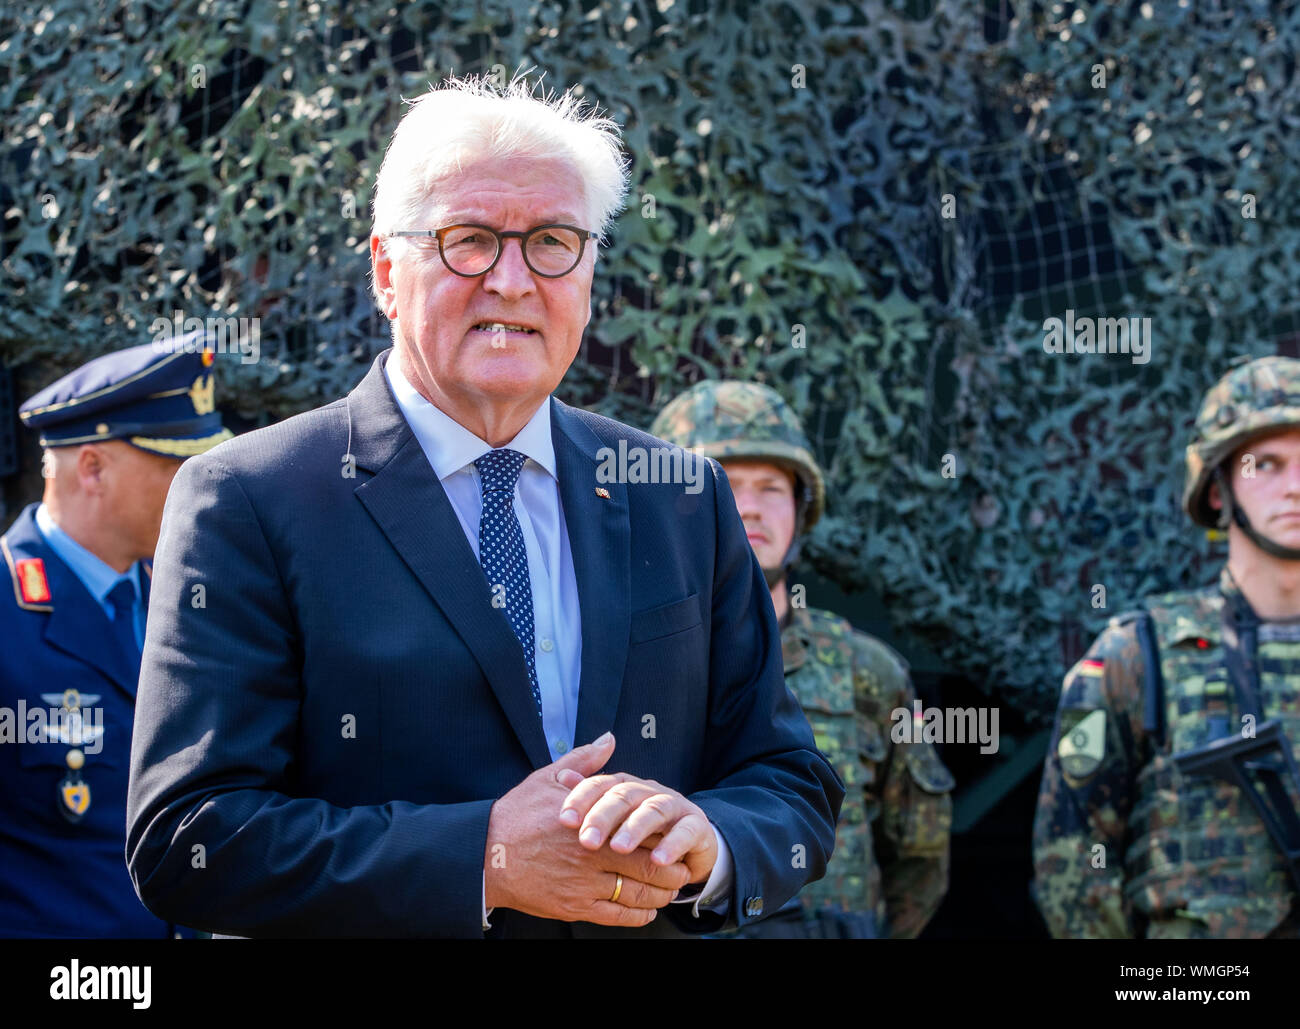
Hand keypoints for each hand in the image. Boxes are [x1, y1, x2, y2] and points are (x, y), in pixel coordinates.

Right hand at [484, 732, 692, 926]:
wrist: (485, 854)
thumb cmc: (517, 815)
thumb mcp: (548, 779)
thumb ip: (584, 762)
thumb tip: (608, 740)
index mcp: (593, 822)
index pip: (643, 830)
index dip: (666, 836)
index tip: (675, 836)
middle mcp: (592, 855)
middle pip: (649, 866)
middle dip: (672, 870)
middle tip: (683, 867)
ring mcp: (583, 884)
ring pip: (636, 894)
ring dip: (660, 893)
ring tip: (670, 889)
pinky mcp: (573, 907)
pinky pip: (616, 916)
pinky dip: (638, 916)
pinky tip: (647, 910)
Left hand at [556, 737, 719, 886]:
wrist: (687, 844)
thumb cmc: (640, 831)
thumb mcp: (612, 818)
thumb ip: (587, 797)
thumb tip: (562, 777)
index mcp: (622, 786)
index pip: (599, 785)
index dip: (581, 799)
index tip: (564, 820)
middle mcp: (646, 791)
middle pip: (623, 796)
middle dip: (603, 817)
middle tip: (587, 841)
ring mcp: (673, 805)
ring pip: (652, 810)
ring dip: (635, 828)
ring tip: (619, 848)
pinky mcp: (696, 825)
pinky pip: (685, 832)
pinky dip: (672, 845)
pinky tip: (657, 860)